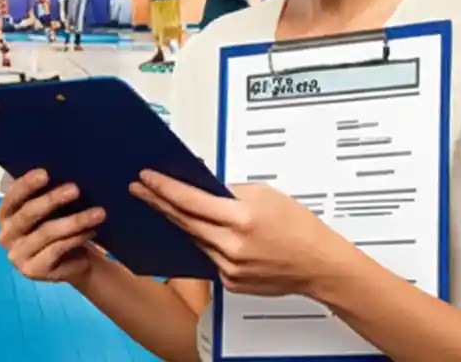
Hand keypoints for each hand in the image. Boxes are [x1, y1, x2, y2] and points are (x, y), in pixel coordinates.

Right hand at [0, 169, 105, 285]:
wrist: (72, 263)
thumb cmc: (59, 226)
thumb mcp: (51, 209)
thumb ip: (46, 194)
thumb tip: (62, 171)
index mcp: (4, 215)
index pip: (11, 197)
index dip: (26, 184)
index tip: (45, 173)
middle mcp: (5, 236)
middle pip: (28, 214)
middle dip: (52, 199)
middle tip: (76, 189)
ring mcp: (17, 255)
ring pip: (47, 232)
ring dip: (75, 220)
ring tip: (98, 212)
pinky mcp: (32, 271)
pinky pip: (57, 250)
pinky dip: (76, 238)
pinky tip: (91, 231)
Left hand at [130, 171, 348, 297]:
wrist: (320, 265)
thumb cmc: (299, 228)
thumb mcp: (266, 194)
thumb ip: (231, 191)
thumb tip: (204, 187)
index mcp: (242, 219)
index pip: (190, 200)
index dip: (164, 187)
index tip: (146, 178)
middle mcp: (233, 246)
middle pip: (184, 220)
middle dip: (158, 202)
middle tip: (140, 189)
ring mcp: (229, 267)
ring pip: (194, 239)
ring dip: (178, 222)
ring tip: (162, 205)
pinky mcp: (230, 282)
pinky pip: (207, 257)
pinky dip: (202, 242)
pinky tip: (196, 231)